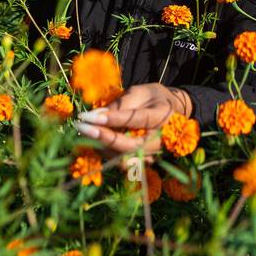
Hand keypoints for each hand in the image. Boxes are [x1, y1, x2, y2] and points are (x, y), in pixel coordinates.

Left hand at [75, 83, 192, 156]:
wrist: (174, 113)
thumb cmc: (154, 98)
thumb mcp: (140, 92)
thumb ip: (122, 103)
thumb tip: (97, 116)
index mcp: (162, 115)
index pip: (135, 120)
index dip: (110, 119)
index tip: (87, 116)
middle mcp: (160, 139)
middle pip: (130, 146)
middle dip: (102, 138)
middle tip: (80, 126)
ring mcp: (154, 154)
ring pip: (124, 159)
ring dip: (100, 147)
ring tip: (83, 131)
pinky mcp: (145, 162)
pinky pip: (122, 163)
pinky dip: (106, 153)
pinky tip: (92, 141)